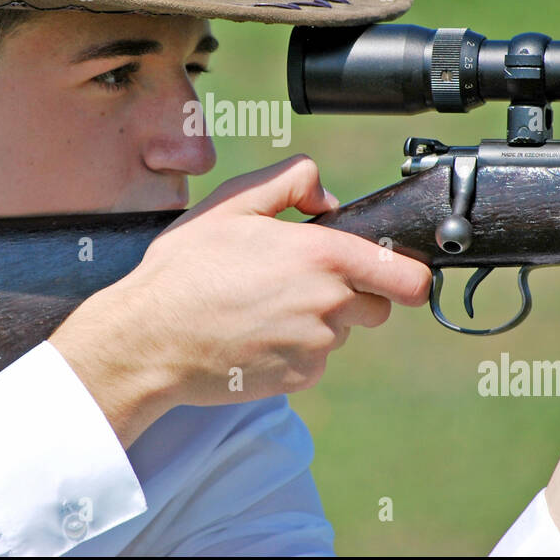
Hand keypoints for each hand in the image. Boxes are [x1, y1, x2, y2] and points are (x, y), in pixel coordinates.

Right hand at [50, 155, 431, 443]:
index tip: (399, 275)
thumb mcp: (232, 203)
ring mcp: (315, 347)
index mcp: (321, 257)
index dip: (410, 276)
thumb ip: (289, 181)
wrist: (149, 338)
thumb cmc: (185, 269)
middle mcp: (328, 305)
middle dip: (351, 293)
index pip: (407, 278)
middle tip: (297, 281)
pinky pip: (315, 359)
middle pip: (376, 305)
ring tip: (263, 306)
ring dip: (318, 320)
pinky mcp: (299, 377)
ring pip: (341, 332)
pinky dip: (295, 348)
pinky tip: (254, 333)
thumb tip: (327, 197)